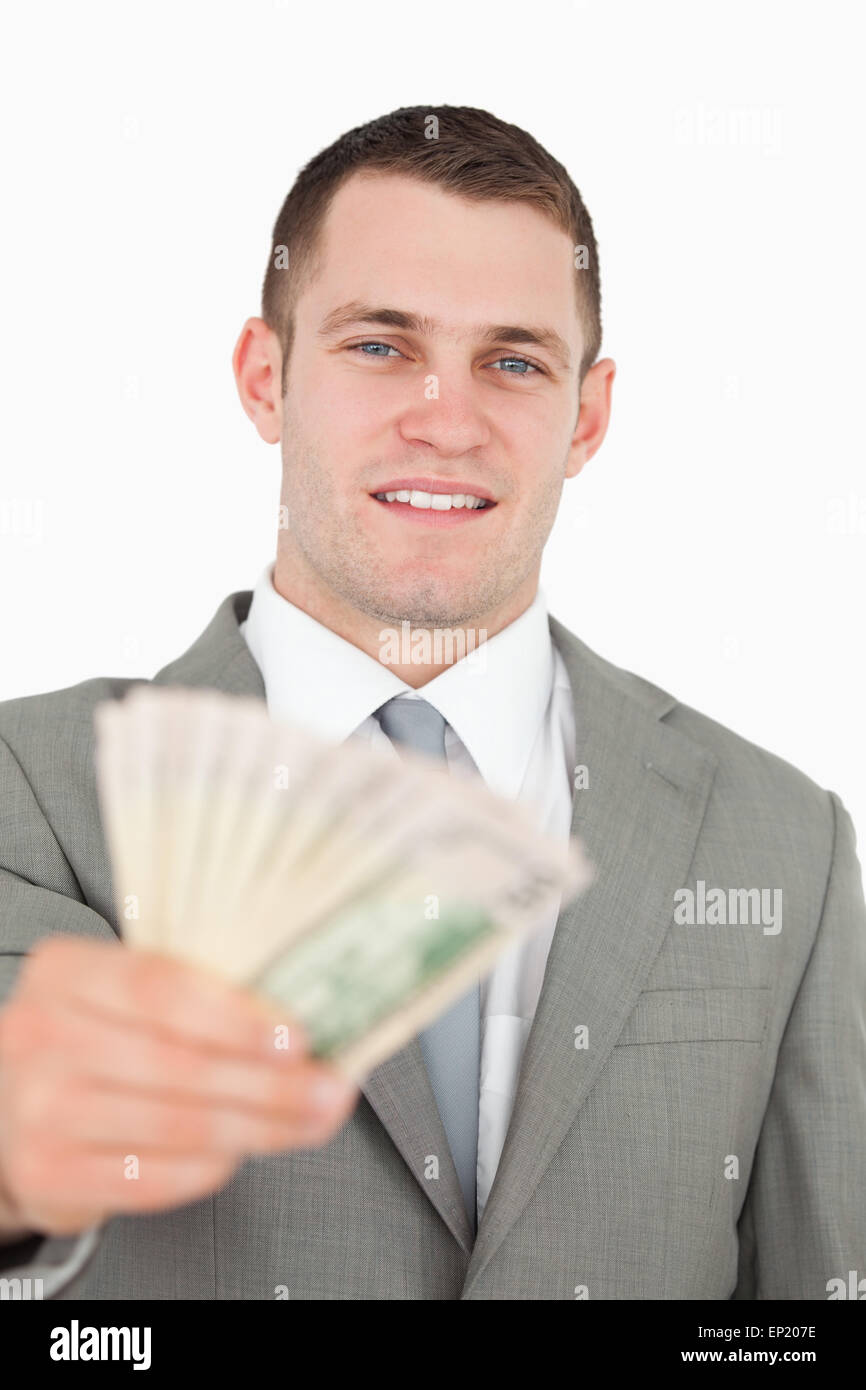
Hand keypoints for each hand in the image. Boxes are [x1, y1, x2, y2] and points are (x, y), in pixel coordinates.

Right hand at [0, 935, 358, 1236]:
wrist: (8, 1105)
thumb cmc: (90, 1037)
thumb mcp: (122, 992)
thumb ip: (196, 993)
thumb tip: (303, 1015)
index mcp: (66, 971)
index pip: (162, 989)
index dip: (237, 1017)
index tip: (299, 1036)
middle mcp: (41, 1035)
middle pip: (180, 1064)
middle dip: (270, 1083)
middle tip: (328, 1088)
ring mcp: (39, 1110)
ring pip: (177, 1125)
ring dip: (259, 1127)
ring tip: (308, 1119)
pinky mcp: (48, 1173)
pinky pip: (154, 1178)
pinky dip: (212, 1168)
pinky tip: (245, 1150)